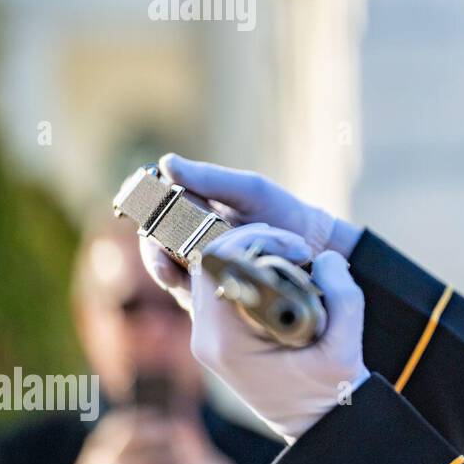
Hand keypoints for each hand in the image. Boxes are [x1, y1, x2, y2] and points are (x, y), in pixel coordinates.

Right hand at [140, 153, 361, 310]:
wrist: (317, 245)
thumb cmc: (282, 212)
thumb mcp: (250, 191)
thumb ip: (210, 179)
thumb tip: (166, 163)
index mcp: (192, 214)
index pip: (153, 219)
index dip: (147, 227)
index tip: (151, 232)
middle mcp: (191, 244)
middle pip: (156, 253)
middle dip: (158, 260)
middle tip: (168, 269)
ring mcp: (203, 272)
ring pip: (173, 279)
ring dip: (178, 281)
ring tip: (191, 282)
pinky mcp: (218, 297)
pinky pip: (198, 301)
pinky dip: (199, 298)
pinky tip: (210, 296)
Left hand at [189, 223, 369, 442]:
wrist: (320, 426)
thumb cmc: (331, 391)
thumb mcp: (346, 345)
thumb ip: (342, 295)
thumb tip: (327, 258)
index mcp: (227, 342)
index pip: (217, 266)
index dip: (256, 241)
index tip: (299, 250)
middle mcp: (206, 340)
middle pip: (208, 264)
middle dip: (253, 243)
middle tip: (298, 249)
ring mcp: (207, 341)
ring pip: (212, 273)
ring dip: (249, 256)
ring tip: (293, 259)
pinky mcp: (217, 339)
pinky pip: (220, 289)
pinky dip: (247, 272)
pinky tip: (281, 275)